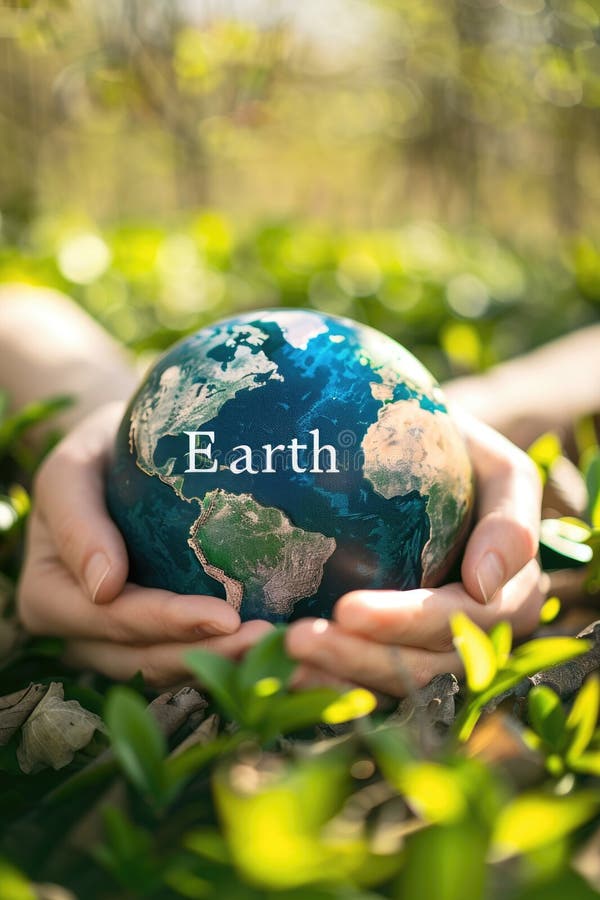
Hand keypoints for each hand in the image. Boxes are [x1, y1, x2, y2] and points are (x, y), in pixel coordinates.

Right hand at [17, 402, 272, 686]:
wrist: (122, 455)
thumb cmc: (95, 453)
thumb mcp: (72, 470)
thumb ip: (76, 521)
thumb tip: (104, 585)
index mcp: (47, 595)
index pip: (109, 619)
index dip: (165, 622)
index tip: (224, 616)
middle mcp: (78, 632)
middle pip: (141, 657)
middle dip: (204, 653)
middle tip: (263, 639)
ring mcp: (114, 642)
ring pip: (166, 667)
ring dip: (220, 661)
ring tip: (272, 644)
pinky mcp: (150, 637)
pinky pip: (184, 654)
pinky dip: (222, 651)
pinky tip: (266, 641)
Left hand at [286, 412, 545, 695]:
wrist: (428, 454)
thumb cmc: (464, 456)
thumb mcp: (499, 470)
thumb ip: (509, 519)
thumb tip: (483, 585)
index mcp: (510, 601)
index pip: (460, 623)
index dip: (406, 623)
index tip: (347, 609)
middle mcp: (478, 641)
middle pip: (419, 668)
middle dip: (356, 659)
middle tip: (294, 639)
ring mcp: (435, 654)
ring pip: (387, 687)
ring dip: (331, 680)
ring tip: (277, 658)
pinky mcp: (397, 656)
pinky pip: (362, 683)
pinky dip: (321, 680)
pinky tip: (277, 665)